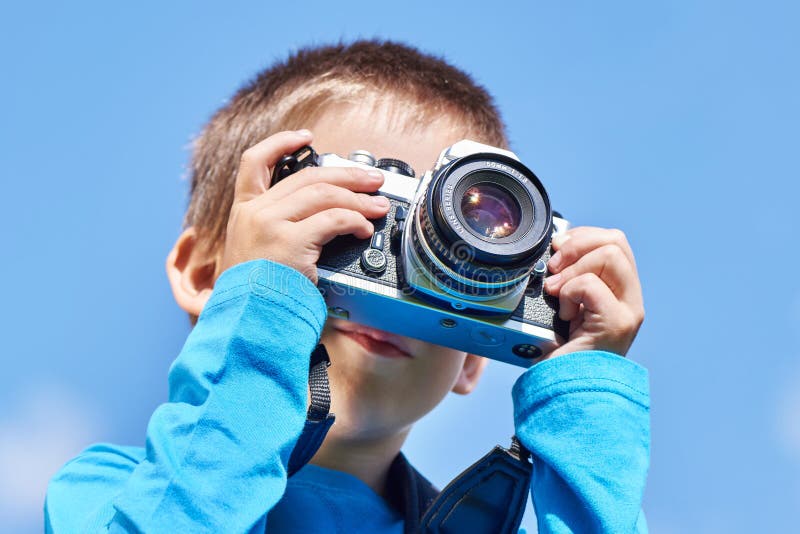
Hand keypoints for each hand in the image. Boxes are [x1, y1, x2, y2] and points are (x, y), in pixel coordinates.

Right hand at [219, 130, 390, 282]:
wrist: (244, 322)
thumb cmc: (255, 294)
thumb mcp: (253, 254)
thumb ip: (277, 229)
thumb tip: (322, 214)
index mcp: (243, 211)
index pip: (255, 162)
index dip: (280, 143)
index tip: (305, 137)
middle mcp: (254, 213)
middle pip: (307, 177)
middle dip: (346, 175)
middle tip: (372, 181)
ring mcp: (270, 225)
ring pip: (323, 194)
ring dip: (358, 198)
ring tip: (378, 206)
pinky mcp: (289, 242)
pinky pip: (333, 220)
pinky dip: (355, 221)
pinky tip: (364, 230)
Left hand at [542, 227, 644, 358]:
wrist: (565, 394)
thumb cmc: (559, 354)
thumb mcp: (564, 306)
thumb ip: (570, 277)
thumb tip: (554, 246)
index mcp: (621, 291)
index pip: (615, 240)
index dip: (582, 236)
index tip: (556, 251)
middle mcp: (632, 299)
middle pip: (616, 240)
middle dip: (576, 246)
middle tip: (552, 270)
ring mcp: (629, 311)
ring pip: (609, 254)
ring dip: (572, 269)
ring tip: (557, 295)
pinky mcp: (617, 323)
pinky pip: (590, 284)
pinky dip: (569, 293)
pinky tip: (564, 315)